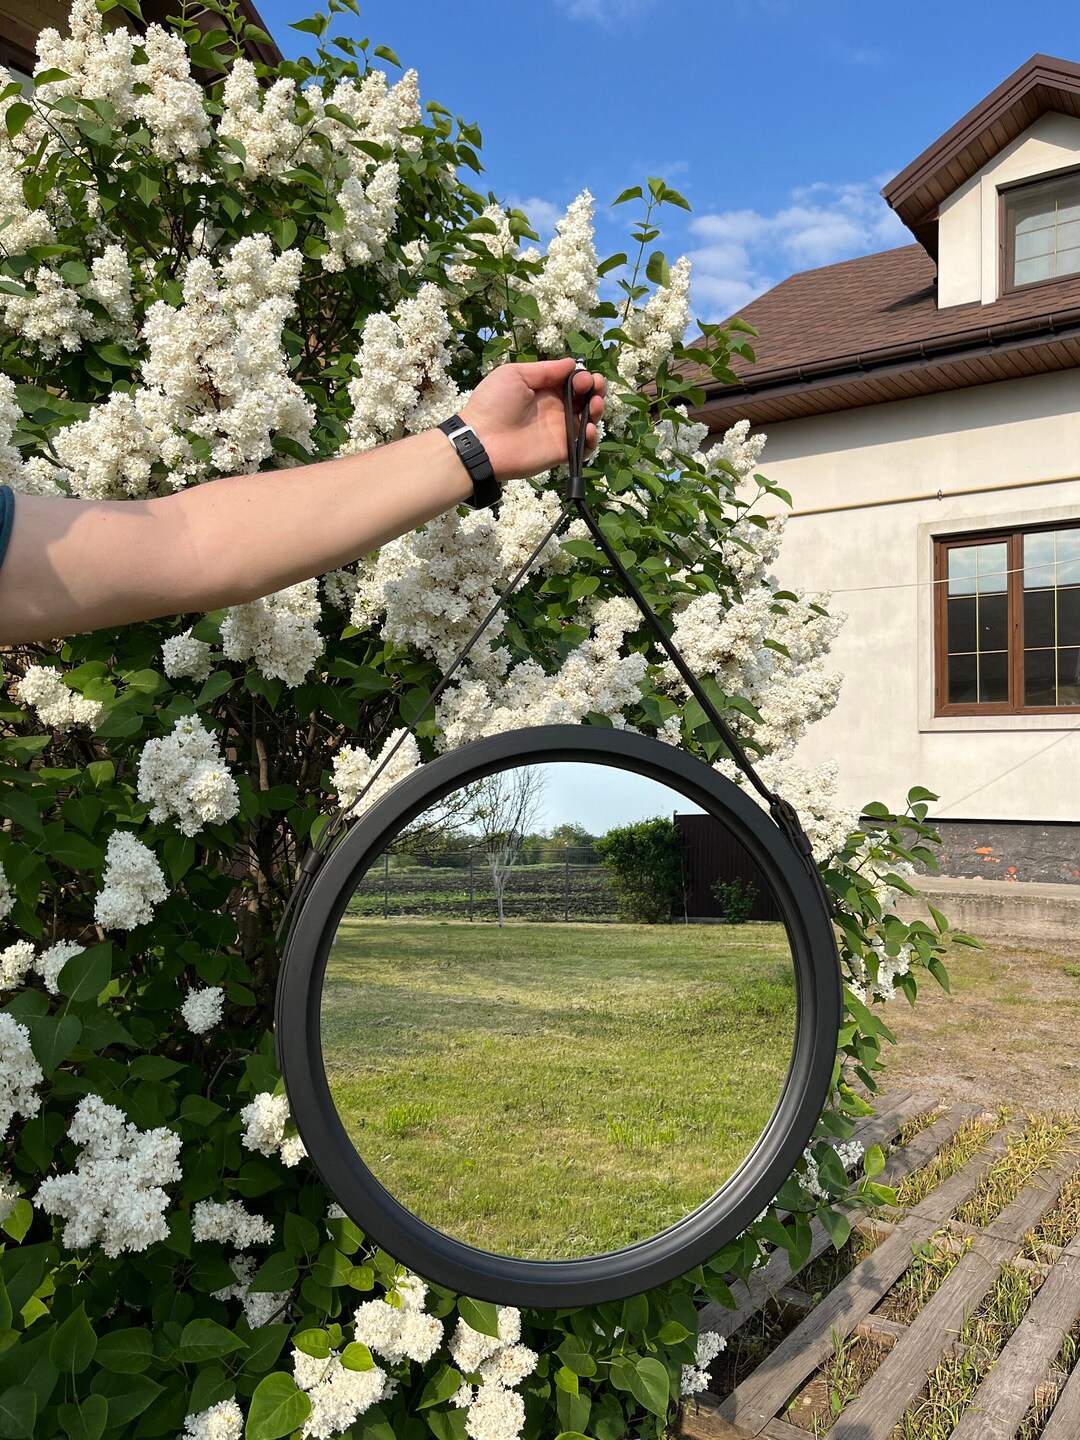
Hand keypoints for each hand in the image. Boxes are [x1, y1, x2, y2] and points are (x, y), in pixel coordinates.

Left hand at [457, 358, 605, 481]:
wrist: (482, 440)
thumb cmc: (494, 403)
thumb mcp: (515, 374)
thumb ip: (545, 370)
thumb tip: (571, 363)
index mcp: (545, 390)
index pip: (572, 382)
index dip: (582, 377)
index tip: (582, 378)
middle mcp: (555, 409)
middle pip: (585, 398)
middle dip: (596, 389)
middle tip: (595, 387)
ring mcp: (560, 431)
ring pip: (589, 420)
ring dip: (598, 409)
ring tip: (595, 405)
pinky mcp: (561, 451)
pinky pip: (584, 447)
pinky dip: (592, 438)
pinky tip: (587, 428)